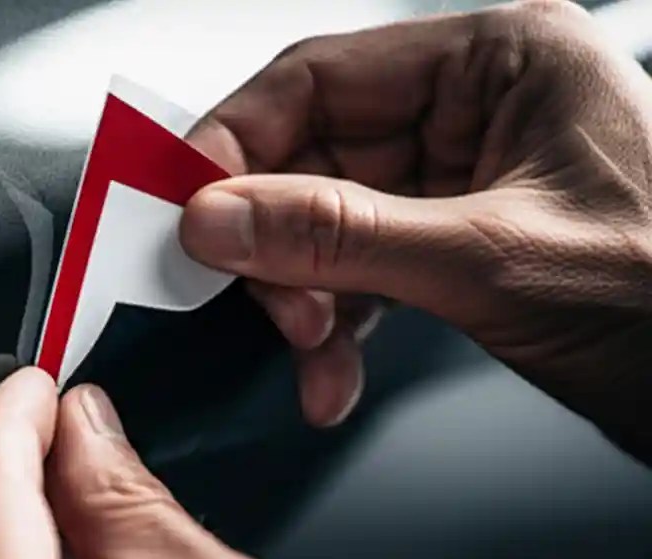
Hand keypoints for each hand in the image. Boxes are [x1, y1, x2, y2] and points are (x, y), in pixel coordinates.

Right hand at [181, 0, 651, 456]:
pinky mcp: (462, 238)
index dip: (235, 146)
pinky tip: (335, 373)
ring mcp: (467, 175)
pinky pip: (363, 267)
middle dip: (278, 247)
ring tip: (315, 357)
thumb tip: (216, 219)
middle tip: (267, 307)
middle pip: (312, 157)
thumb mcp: (489, 263)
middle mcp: (476, 106)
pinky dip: (339, 324)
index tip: (183, 212)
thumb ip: (338, 236)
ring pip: (327, 222)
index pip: (318, 78)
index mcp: (499, 61)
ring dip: (305, 300)